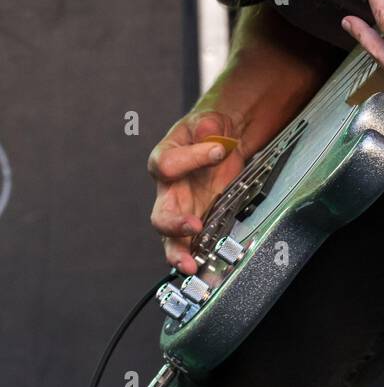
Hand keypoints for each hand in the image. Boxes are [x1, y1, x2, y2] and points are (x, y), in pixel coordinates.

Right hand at [148, 107, 249, 275]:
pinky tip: (204, 265)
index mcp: (164, 160)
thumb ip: (207, 128)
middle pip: (160, 214)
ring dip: (179, 252)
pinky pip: (191, 243)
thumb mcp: (207, 121)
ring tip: (190, 264)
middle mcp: (168, 189)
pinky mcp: (199, 220)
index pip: (168, 165)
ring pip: (170, 238)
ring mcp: (182, 209)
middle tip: (194, 226)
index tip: (218, 150)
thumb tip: (211, 139)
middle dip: (174, 224)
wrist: (220, 141)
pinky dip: (197, 255)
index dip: (192, 158)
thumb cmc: (207, 131)